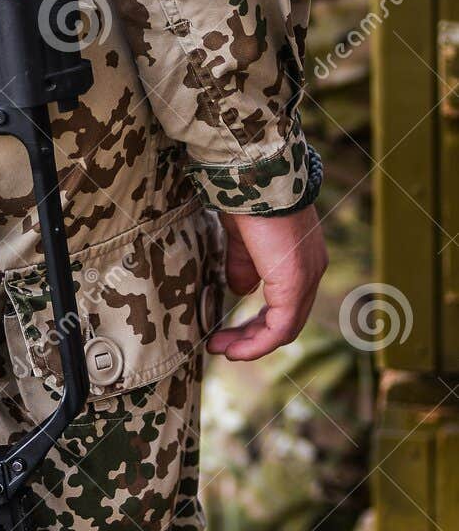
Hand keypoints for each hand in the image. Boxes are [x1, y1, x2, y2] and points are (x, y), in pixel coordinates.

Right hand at [208, 206, 326, 361]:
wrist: (257, 180)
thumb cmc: (247, 200)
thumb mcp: (242, 238)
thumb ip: (243, 265)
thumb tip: (241, 291)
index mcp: (300, 259)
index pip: (285, 304)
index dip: (257, 323)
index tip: (228, 332)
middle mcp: (311, 271)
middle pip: (285, 321)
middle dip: (250, 336)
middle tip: (220, 345)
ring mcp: (306, 279)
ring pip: (284, 328)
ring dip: (251, 343)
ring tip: (222, 350)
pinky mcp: (295, 285)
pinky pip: (280, 328)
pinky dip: (258, 344)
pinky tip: (235, 350)